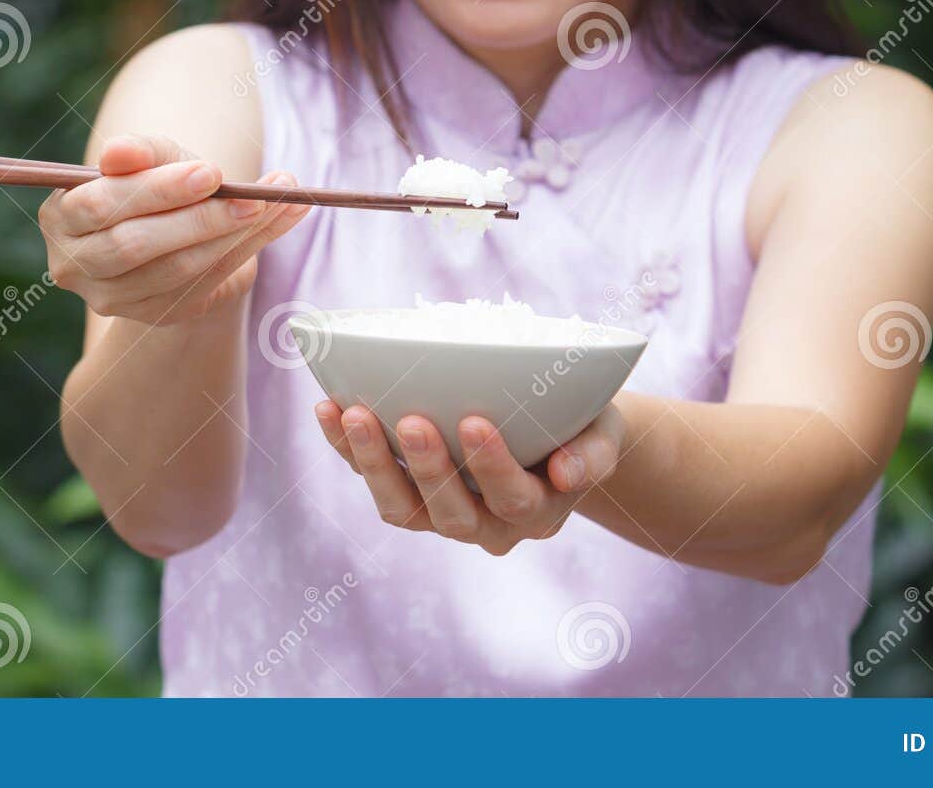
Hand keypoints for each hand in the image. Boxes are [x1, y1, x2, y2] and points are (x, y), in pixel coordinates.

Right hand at [39, 134, 310, 326]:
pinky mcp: (154, 314)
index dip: (157, 190)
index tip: (212, 172)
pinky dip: (248, 250)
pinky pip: (204, 285)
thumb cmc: (154, 182)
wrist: (174, 227)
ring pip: (176, 270)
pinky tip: (282, 218)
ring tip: (277, 203)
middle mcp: (75, 265)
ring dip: (234, 236)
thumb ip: (140, 150)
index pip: (101, 205)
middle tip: (253, 198)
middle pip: (135, 246)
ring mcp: (113, 298)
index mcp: (61, 217)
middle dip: (200, 219)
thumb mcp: (151, 156)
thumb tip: (120, 151)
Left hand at [314, 401, 626, 555]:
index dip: (492, 466)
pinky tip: (328, 407)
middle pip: (451, 514)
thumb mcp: (605, 432)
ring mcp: (445, 516)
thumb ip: (596, 452)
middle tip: (410, 418)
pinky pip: (374, 480)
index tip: (474, 421)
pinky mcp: (411, 495)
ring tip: (352, 413)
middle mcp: (490, 526)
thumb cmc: (582, 425)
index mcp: (540, 510)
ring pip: (403, 509)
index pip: (514, 498)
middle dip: (428, 467)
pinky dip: (347, 449)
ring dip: (373, 464)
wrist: (558, 435)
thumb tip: (568, 471)